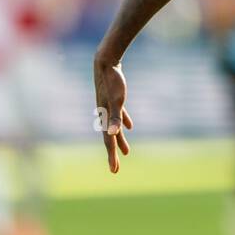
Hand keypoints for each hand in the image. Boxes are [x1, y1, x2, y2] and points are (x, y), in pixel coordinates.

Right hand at [93, 54, 133, 172]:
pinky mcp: (114, 99)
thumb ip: (116, 117)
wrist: (105, 63)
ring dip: (120, 140)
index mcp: (105, 118)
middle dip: (114, 153)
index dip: (111, 157)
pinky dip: (124, 122)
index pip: (108, 142)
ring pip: (114, 128)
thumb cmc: (112, 82)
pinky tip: (130, 126)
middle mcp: (104, 115)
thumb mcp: (117, 100)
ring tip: (126, 152)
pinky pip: (119, 115)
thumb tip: (113, 133)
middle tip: (116, 169)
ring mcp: (108, 107)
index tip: (114, 171)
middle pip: (110, 138)